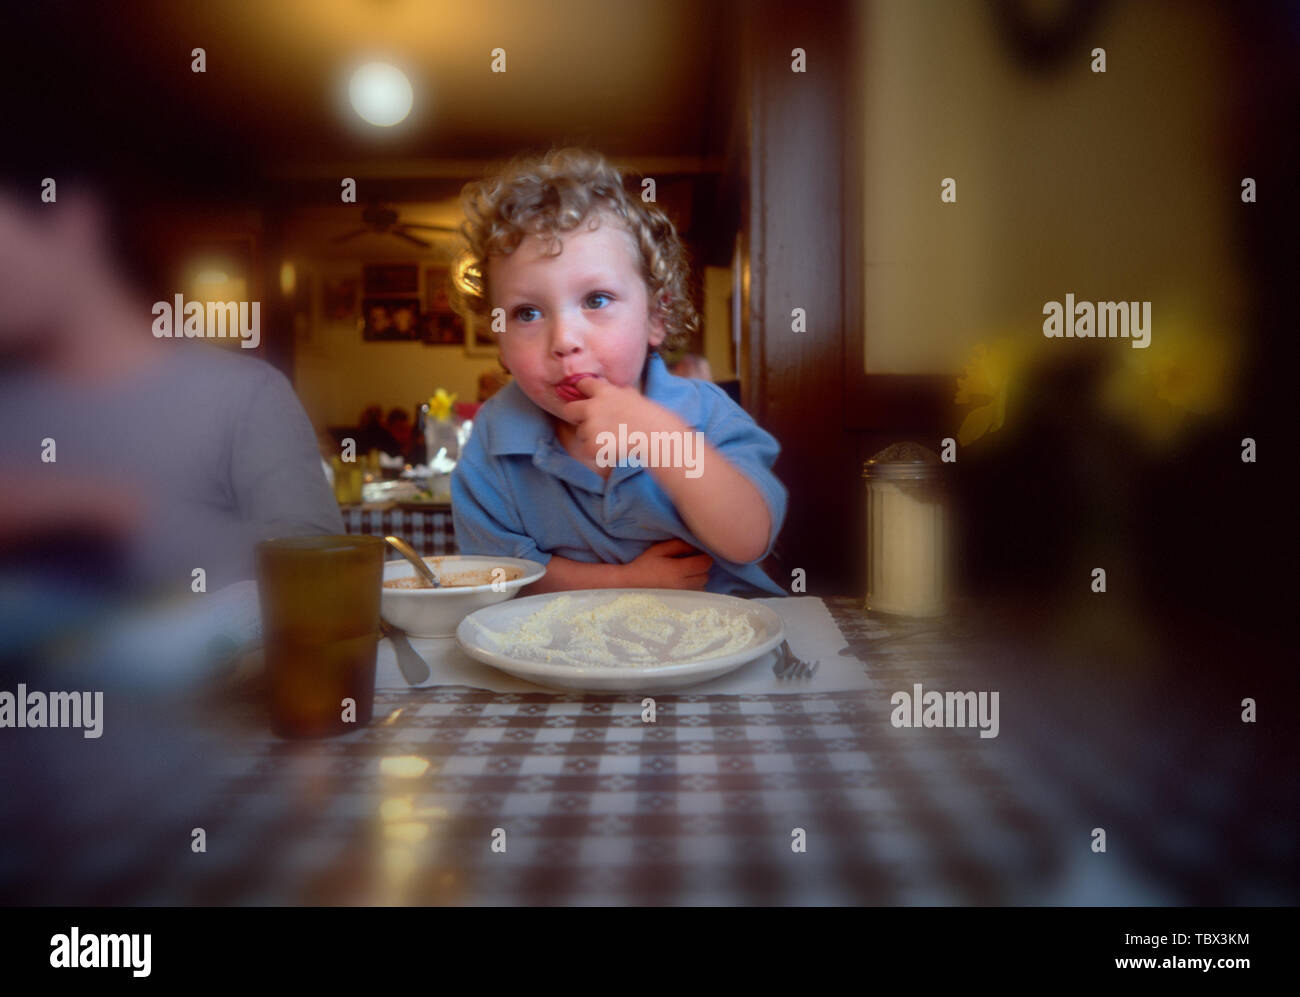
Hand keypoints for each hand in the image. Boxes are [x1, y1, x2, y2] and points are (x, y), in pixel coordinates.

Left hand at [561, 376, 681, 460]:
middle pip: (569, 410)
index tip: (587, 397)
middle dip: (577, 416)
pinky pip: (586, 450)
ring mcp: (591, 427)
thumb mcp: (634, 396)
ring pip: (580, 433)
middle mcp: (593, 407)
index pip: (583, 383)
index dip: (584, 391)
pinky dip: (597, 452)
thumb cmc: (651, 417)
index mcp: (604, 392)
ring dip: (592, 437)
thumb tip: (614, 391)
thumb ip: (618, 392)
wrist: (657, 437)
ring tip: (612, 439)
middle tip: (592, 423)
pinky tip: (612, 449)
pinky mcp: (592, 446)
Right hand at [623, 538, 712, 589]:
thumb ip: (678, 545)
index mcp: (677, 570)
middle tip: (690, 562)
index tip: (697, 553)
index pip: (705, 563)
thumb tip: (696, 544)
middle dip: (701, 567)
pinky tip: (683, 583)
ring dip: (698, 579)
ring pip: (702, 586)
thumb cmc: (644, 565)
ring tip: (685, 574)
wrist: (630, 585)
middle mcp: (682, 585)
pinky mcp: (680, 603)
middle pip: (705, 575)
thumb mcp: (659, 550)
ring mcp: (681, 596)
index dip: (704, 556)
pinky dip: (694, 588)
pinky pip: (696, 594)